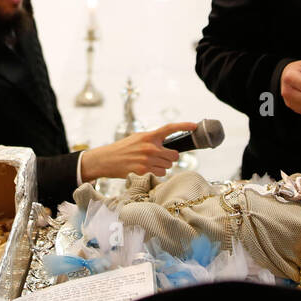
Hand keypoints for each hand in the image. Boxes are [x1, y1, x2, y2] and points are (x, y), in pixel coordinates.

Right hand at [79, 122, 197, 181]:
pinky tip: (146, 170)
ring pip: (168, 166)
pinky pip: (161, 174)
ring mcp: (147, 160)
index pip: (169, 128)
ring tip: (150, 164)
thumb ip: (152, 140)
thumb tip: (167, 145)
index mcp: (148, 136)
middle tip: (160, 158)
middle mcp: (149, 147)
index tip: (194, 126)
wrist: (106, 159)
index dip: (184, 126)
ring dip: (162, 166)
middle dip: (169, 158)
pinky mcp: (143, 171)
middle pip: (174, 155)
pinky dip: (157, 173)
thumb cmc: (123, 149)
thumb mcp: (137, 138)